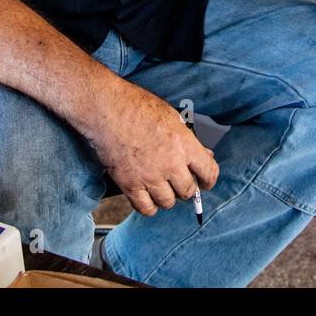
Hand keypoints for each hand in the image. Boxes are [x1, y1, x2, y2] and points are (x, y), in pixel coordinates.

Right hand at [89, 81, 219, 216]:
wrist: (107, 109)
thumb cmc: (137, 107)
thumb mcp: (172, 117)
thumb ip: (189, 140)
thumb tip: (205, 155)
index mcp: (183, 144)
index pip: (208, 172)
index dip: (208, 179)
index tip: (205, 182)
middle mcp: (169, 163)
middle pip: (189, 191)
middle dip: (187, 187)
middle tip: (180, 181)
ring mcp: (149, 176)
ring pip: (168, 202)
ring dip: (167, 196)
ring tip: (161, 186)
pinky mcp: (129, 185)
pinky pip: (146, 208)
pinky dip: (149, 206)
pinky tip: (147, 195)